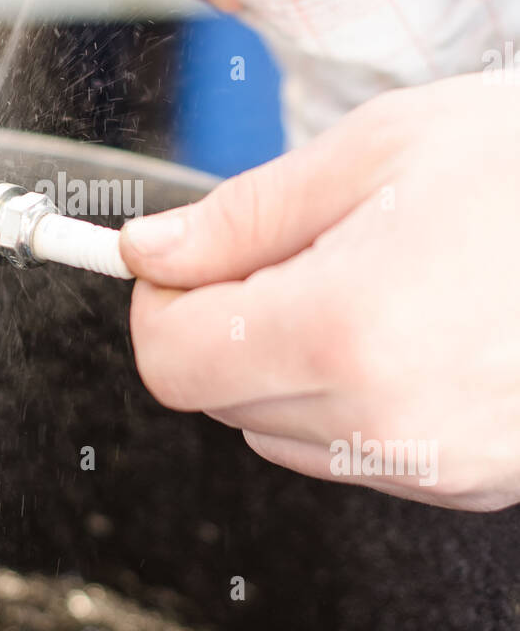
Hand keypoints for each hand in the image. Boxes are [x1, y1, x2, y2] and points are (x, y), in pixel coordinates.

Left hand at [119, 75, 519, 510]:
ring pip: (281, 432)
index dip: (158, 304)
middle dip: (221, 324)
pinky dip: (347, 396)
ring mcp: (436, 462)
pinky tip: (405, 328)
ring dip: (282, 363)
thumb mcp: (376, 149)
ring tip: (362, 281)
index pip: (174, 359)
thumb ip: (244, 215)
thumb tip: (156, 249)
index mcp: (346, 326)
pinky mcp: (473, 481)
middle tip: (278, 252)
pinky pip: (355, 452)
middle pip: (219, 400)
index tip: (173, 264)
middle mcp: (386, 417)